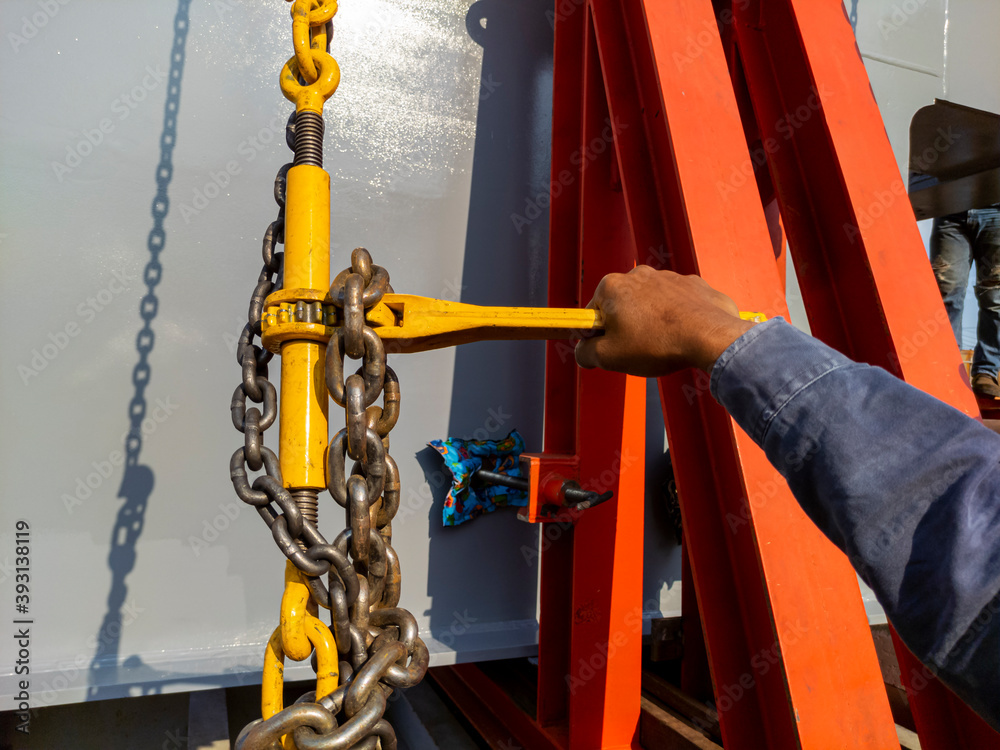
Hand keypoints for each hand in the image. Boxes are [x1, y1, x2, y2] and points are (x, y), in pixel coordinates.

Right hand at [574, 266, 755, 375]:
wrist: (709, 337)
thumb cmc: (657, 344)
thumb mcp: (609, 357)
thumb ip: (585, 353)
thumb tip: (582, 352)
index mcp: (612, 286)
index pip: (593, 314)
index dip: (597, 336)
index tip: (609, 349)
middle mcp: (639, 274)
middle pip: (622, 306)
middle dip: (626, 327)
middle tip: (636, 350)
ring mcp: (669, 277)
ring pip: (650, 304)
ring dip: (652, 322)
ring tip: (662, 345)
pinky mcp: (693, 285)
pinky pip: (677, 304)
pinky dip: (677, 318)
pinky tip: (682, 337)